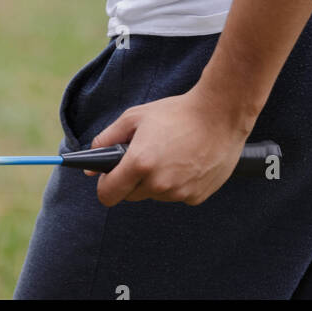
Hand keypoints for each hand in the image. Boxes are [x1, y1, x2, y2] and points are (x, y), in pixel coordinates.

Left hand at [87, 87, 252, 206]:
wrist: (220, 115)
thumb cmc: (176, 113)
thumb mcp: (135, 117)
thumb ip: (108, 138)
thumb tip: (91, 160)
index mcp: (139, 164)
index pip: (108, 195)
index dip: (104, 185)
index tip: (108, 176)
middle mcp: (158, 184)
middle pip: (131, 195)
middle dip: (132, 179)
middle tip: (144, 155)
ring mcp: (179, 193)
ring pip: (155, 194)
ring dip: (156, 181)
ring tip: (169, 154)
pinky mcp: (196, 197)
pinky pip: (177, 195)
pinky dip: (177, 183)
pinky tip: (185, 161)